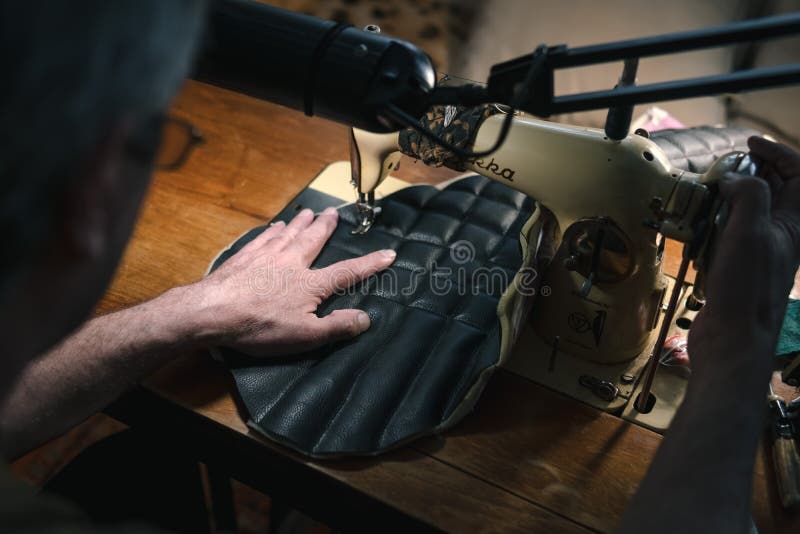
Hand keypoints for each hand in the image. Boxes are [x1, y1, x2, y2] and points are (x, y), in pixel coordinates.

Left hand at [182, 207, 395, 355]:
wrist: (213, 311)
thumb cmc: (261, 325)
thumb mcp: (305, 335)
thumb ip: (336, 326)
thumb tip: (365, 318)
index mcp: (311, 283)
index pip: (348, 272)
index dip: (370, 264)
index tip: (389, 253)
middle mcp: (292, 261)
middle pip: (314, 240)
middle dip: (326, 227)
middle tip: (334, 213)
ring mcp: (266, 256)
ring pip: (289, 233)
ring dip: (301, 222)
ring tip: (310, 212)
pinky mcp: (244, 257)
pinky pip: (263, 238)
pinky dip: (273, 230)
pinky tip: (275, 226)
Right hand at [689, 137, 799, 378]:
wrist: (732, 337)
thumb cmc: (746, 288)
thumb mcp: (750, 231)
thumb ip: (749, 195)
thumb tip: (735, 180)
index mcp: (796, 224)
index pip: (797, 174)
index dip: (776, 153)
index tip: (748, 145)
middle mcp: (783, 234)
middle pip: (774, 189)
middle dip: (750, 173)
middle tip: (724, 169)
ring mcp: (762, 250)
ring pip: (748, 210)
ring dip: (728, 200)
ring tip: (709, 197)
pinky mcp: (740, 265)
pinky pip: (730, 233)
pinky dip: (716, 224)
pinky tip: (701, 228)